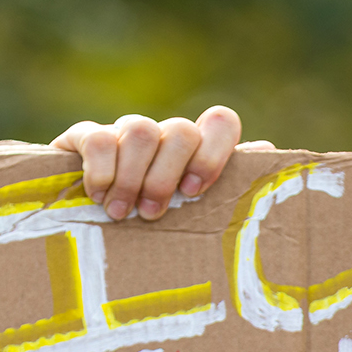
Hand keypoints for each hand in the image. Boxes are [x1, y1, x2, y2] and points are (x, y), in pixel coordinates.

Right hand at [51, 106, 264, 221]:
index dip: (214, 152)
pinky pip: (99, 139)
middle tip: (153, 214)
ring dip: (133, 178)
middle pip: (180, 130)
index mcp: (196, 151)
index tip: (195, 191)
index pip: (220, 122)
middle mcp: (164, 135)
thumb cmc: (153, 229)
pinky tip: (98, 197)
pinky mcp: (84, 136)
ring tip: (122, 214)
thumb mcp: (192, 217)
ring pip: (141, 130)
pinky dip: (101, 172)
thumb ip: (226, 188)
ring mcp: (125, 133)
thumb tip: (268, 153)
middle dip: (167, 176)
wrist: (83, 229)